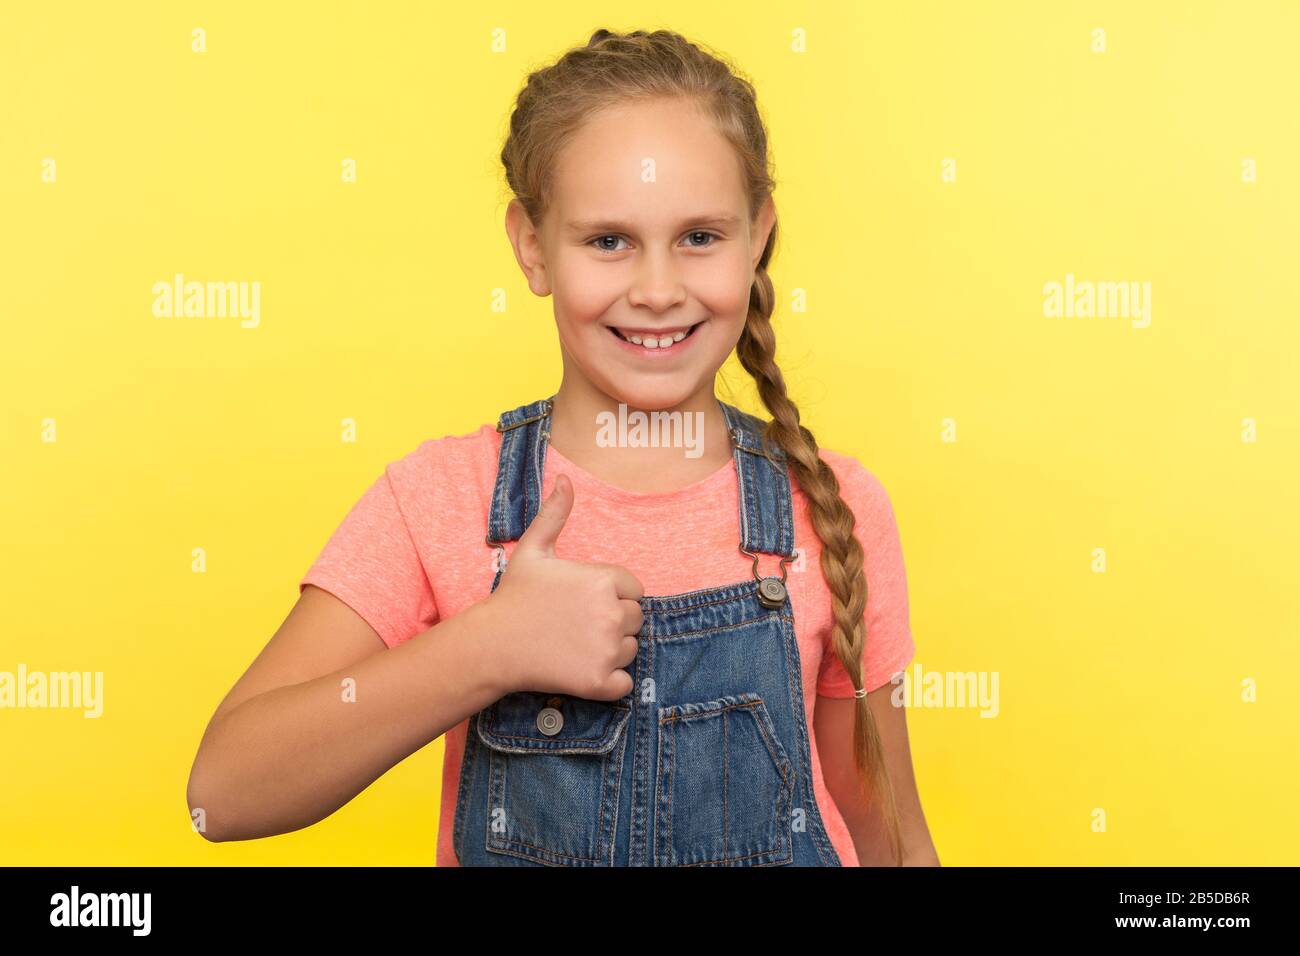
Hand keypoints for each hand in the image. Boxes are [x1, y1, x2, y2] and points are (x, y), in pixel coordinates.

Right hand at [481, 473, 643, 700]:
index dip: (613, 595)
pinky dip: (610, 681)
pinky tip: (583, 669)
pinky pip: (625, 683)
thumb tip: (566, 479)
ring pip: (630, 649)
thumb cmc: (514, 597)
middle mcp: (611, 613)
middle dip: (614, 622)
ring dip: (612, 650)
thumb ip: (555, 514)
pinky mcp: (600, 682)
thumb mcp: (534, 549)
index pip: (635, 589)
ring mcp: (607, 650)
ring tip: (576, 645)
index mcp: (603, 580)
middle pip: (635, 619)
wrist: (492, 645)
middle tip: (578, 625)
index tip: (584, 602)